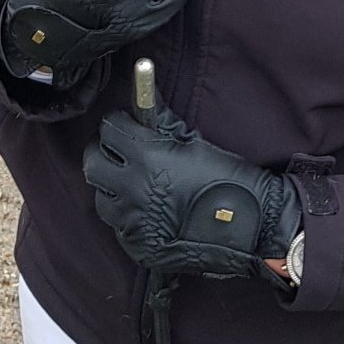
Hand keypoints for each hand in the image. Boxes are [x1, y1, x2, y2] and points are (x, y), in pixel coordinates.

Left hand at [84, 105, 301, 284]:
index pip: (109, 129)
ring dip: (113, 187)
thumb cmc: (226, 178)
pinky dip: (128, 216)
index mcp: (146, 157)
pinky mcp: (138, 247)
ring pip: (102, 198)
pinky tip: (148, 210)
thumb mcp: (194, 142)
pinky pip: (119, 226)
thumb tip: (145, 96)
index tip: (127, 122)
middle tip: (120, 150)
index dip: (117, 122)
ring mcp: (133, 222)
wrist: (249, 227)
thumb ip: (162, 121)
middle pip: (93, 164)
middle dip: (104, 152)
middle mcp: (132, 189)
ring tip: (135, 183)